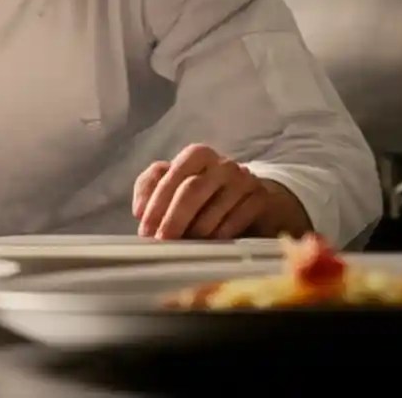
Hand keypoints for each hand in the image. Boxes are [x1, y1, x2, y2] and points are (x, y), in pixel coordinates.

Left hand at [132, 144, 269, 239]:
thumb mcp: (177, 184)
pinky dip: (218, 234)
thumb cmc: (207, 193)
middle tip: (162, 241)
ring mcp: (244, 179)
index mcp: (196, 155)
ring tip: (184, 247)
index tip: (145, 228)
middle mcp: (221, 163)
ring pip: (212, 208)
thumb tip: (140, 210)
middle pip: (190, 190)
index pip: (169, 174)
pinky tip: (209, 244)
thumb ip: (152, 188)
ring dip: (194, 231)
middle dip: (172, 219)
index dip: (154, 202)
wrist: (256, 201)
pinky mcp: (260, 199)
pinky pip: (235, 220)